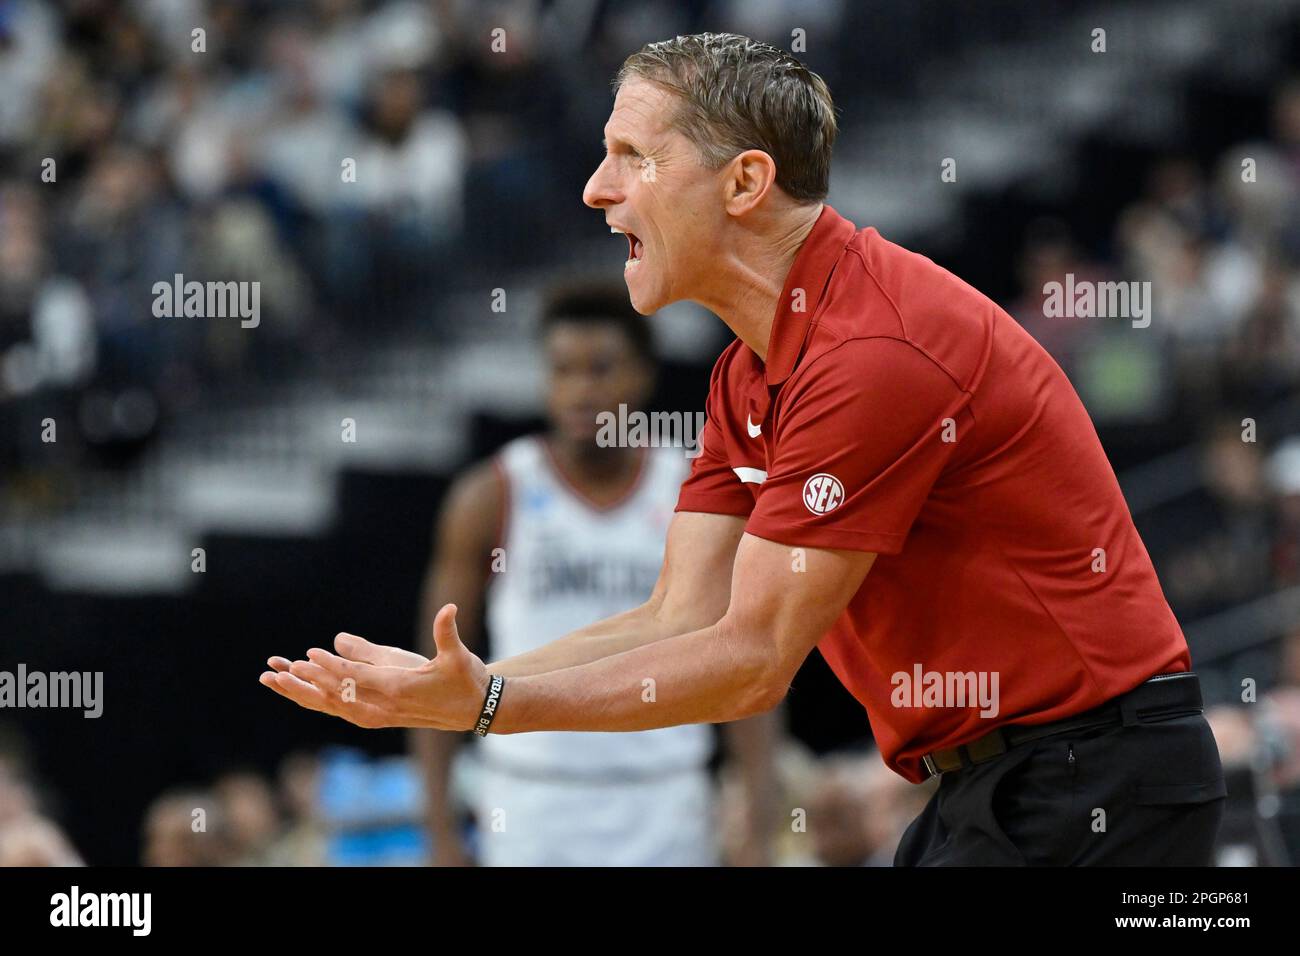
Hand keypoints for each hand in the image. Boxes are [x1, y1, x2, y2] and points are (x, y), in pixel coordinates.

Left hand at [259, 604, 489, 730]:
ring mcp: (379, 716)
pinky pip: (340, 710)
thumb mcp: (458, 654)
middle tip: (274, 672)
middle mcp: (384, 707)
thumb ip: (446, 631)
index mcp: (399, 690)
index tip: (308, 655)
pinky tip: (300, 693)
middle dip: (304, 684)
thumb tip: (447, 608)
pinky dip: (317, 701)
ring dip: (302, 694)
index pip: (357, 678)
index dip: (332, 667)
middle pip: (335, 697)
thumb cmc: (466, 679)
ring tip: (274, 681)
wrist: (476, 711)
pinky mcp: (379, 718)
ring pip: (332, 706)